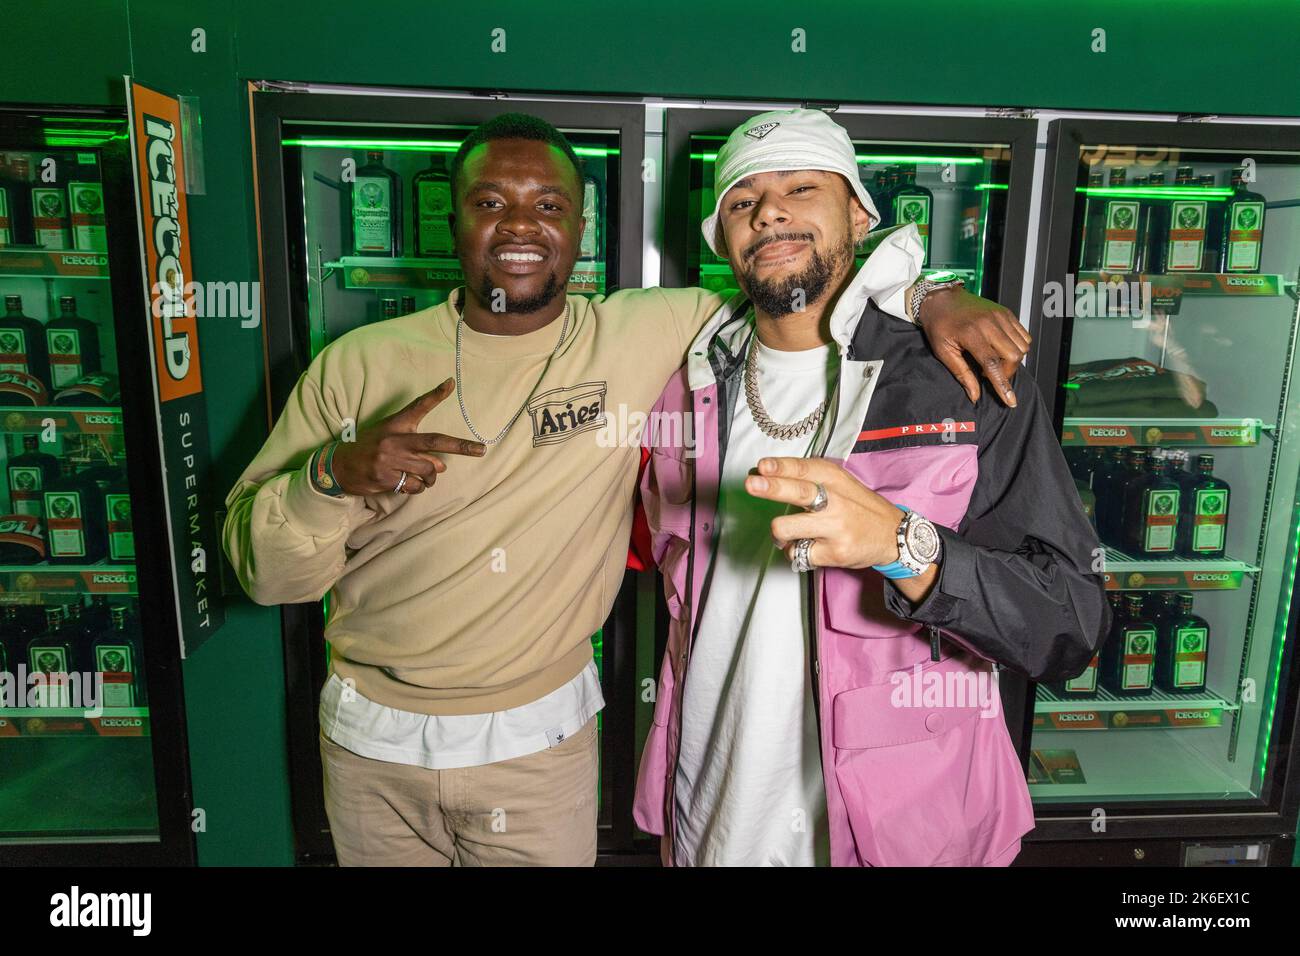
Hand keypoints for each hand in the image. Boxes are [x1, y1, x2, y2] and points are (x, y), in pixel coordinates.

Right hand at [330, 377, 485, 494]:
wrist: (339, 466)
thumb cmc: (370, 447)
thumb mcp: (388, 434)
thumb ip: (417, 446)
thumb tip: (443, 464)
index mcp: (395, 425)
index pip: (418, 407)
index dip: (435, 395)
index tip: (451, 383)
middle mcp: (394, 441)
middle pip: (434, 442)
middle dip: (460, 446)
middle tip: (480, 450)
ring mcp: (390, 460)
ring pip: (428, 470)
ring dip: (432, 477)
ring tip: (426, 477)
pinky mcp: (386, 479)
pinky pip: (415, 486)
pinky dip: (417, 488)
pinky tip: (408, 484)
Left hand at [745, 456, 902, 569]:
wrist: (893, 535)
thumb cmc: (858, 507)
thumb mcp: (840, 483)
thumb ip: (808, 478)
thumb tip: (765, 473)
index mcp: (834, 479)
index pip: (805, 469)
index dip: (781, 467)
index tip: (762, 466)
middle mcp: (836, 501)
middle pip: (799, 493)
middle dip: (772, 488)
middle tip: (751, 485)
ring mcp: (835, 528)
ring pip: (787, 528)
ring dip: (778, 532)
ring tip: (786, 533)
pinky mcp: (834, 553)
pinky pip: (796, 553)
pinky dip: (795, 551)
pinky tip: (808, 547)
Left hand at [917, 285, 1029, 406]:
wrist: (942, 299)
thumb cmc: (939, 324)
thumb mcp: (943, 352)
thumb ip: (962, 374)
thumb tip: (975, 395)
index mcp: (971, 334)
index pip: (993, 364)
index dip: (1002, 385)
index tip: (1010, 400)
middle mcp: (989, 323)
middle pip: (1013, 356)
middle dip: (1006, 372)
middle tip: (990, 374)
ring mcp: (1000, 316)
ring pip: (1022, 346)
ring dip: (1013, 360)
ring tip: (994, 360)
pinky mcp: (1006, 313)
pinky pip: (1024, 335)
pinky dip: (1018, 347)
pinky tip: (1002, 349)